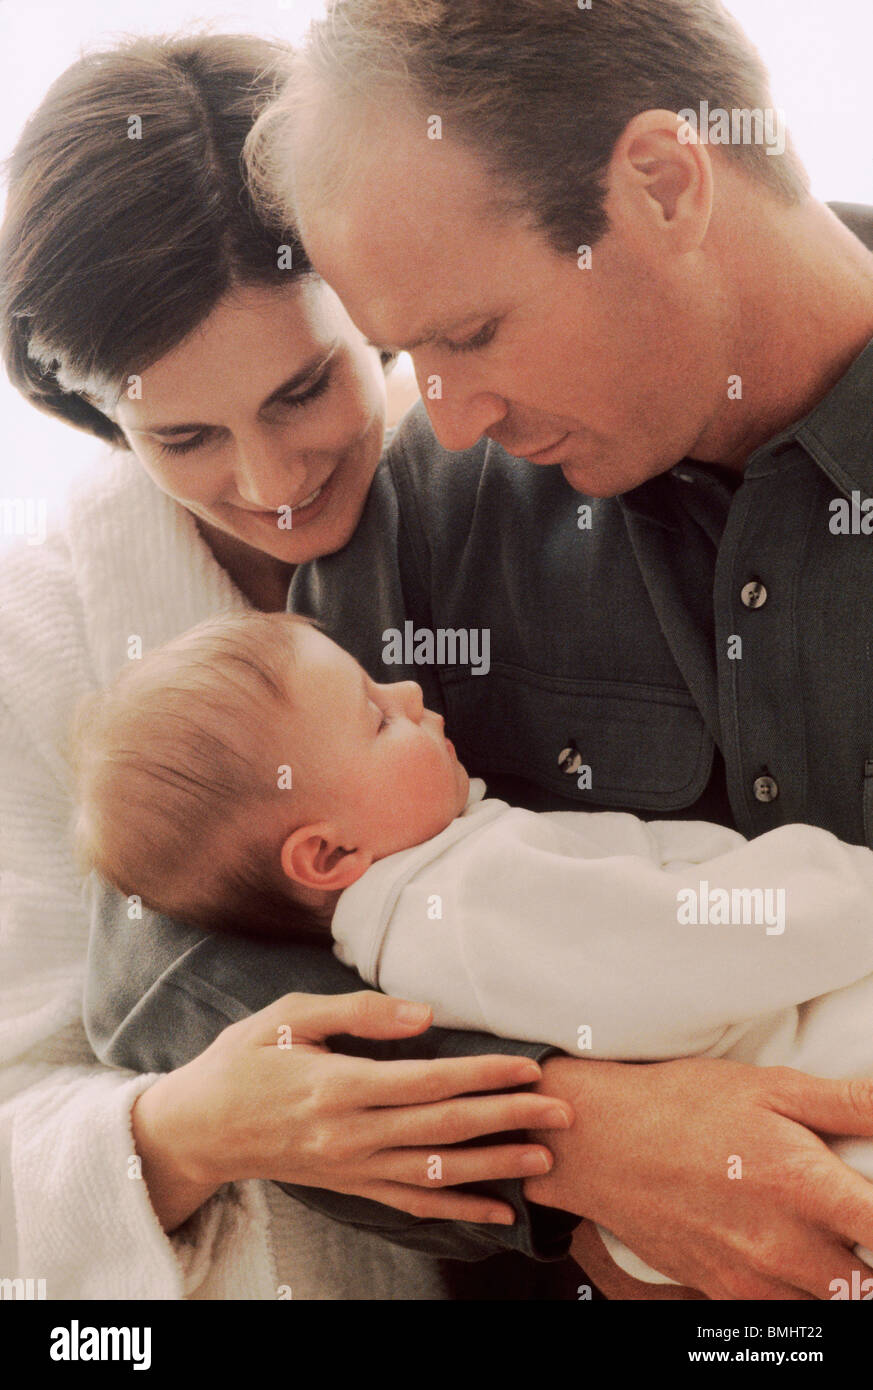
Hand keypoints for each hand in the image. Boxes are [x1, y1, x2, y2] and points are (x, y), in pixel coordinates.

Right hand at [133, 990, 572, 1231]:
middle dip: (508, 1118)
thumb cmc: (244, 1059)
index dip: (483, 1074)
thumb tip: (424, 1013)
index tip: (528, 1065)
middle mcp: (350, 1133)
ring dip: (494, 1165)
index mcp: (337, 1085)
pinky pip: (411, 1202)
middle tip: (562, 1109)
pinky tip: (496, 1211)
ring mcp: (352, 1167)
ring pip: (435, 1172)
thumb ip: (359, 1012)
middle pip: (444, 1129)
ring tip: (545, 1158)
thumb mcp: (288, 1015)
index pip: (427, 1082)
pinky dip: (457, 1209)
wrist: (200, 1127)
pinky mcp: (351, 1185)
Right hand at [524, 1055, 872, 1299]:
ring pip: (832, 1302)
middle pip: (868, 1284)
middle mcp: (784, 1246)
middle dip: (870, 1252)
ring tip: (827, 1233)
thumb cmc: (683, 1106)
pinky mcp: (727, 1293)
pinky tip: (792, 1251)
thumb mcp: (769, 1086)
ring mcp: (754, 1278)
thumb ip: (848, 1102)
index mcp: (803, 1186)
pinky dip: (803, 1289)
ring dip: (842, 1275)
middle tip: (852, 1215)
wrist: (601, 1144)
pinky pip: (789, 1312)